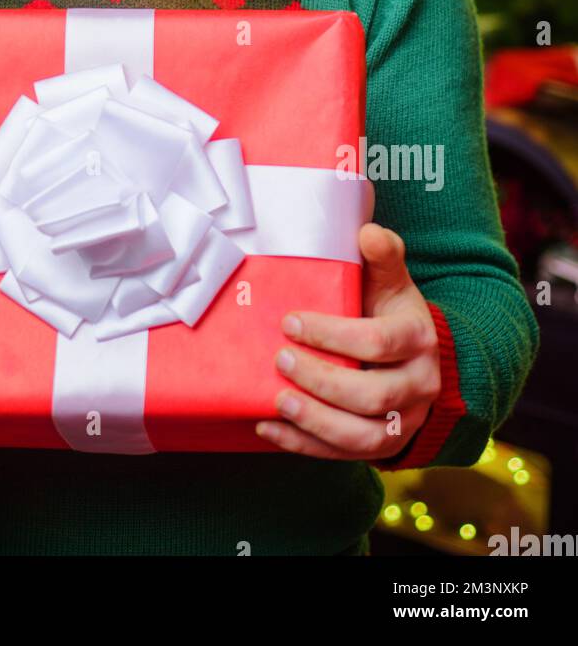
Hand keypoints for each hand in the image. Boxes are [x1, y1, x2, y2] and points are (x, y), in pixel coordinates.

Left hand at [255, 223, 439, 459]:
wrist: (419, 356)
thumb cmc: (391, 311)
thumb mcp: (393, 280)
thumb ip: (383, 255)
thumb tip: (367, 231)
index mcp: (418, 339)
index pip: (378, 342)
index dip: (332, 334)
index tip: (290, 322)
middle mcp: (419, 385)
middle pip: (373, 395)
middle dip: (322, 381)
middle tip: (281, 359)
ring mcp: (405, 421)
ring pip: (364, 436)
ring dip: (316, 422)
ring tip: (277, 401)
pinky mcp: (384, 445)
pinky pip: (345, 456)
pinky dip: (304, 446)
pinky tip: (269, 428)